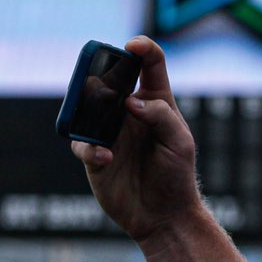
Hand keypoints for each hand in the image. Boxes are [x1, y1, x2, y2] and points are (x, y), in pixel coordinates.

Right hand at [71, 35, 202, 243]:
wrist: (163, 215)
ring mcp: (109, 133)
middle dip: (102, 74)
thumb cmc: (176, 175)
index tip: (132, 45)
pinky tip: (106, 157)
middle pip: (109, 80)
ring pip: (87, 109)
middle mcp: (128, 113)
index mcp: (154, 102)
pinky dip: (90, 148)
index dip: (142, 48)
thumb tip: (130, 101)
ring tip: (99, 120)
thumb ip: (161, 116)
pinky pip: (82, 144)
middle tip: (103, 82)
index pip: (149, 65)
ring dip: (88, 109)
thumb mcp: (179, 142)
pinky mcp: (94, 156)